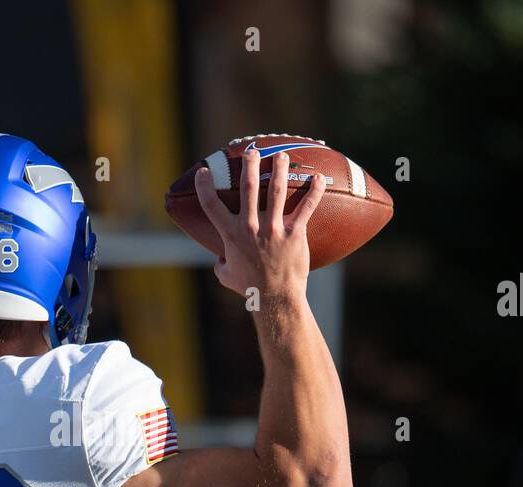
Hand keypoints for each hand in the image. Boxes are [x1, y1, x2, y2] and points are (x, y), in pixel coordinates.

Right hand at [194, 147, 325, 300]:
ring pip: (277, 191)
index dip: (204, 186)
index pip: (211, 205)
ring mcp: (273, 229)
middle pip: (248, 188)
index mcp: (231, 234)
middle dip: (249, 165)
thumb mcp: (226, 276)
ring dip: (279, 169)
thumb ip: (221, 262)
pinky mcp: (295, 233)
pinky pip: (307, 207)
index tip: (203, 172)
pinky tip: (319, 177)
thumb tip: (220, 257)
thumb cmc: (249, 288)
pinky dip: (314, 190)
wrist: (274, 298)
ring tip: (282, 155)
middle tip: (251, 151)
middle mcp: (250, 227)